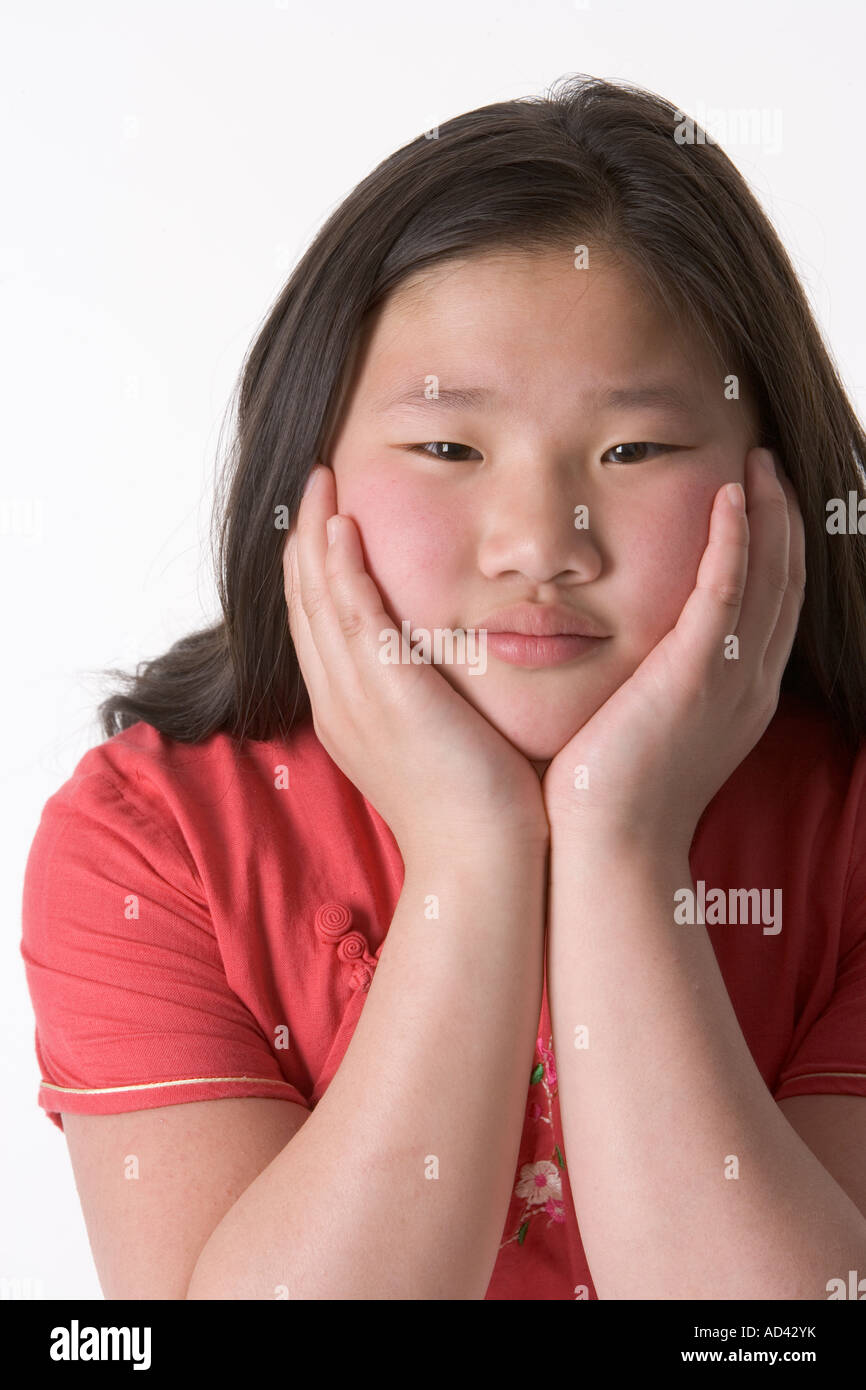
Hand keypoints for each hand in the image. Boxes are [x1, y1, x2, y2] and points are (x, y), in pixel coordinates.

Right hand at [283, 464, 548, 857]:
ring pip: (317, 600)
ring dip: (314, 536)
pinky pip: (351, 616)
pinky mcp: (387, 695)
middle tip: (311, 482)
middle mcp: (340, 702)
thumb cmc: (480, 811)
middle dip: (303, 539)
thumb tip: (451, 671)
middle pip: (304, 604)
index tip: (326, 519)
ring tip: (319, 482)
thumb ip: (434, 700)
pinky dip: (341, 568)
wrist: (484, 862)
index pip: (320, 625)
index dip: (316, 567)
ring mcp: (356, 698)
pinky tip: (342, 525)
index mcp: (350, 713)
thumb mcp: (443, 744)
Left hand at [541, 448, 805, 849]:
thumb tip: (622, 661)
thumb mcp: (643, 732)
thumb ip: (648, 688)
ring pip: (768, 576)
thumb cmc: (607, 800)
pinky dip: (736, 538)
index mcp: (738, 697)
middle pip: (784, 582)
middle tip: (767, 464)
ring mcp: (731, 678)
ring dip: (766, 513)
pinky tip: (731, 495)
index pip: (768, 607)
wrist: (606, 849)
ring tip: (756, 462)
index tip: (755, 500)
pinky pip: (728, 589)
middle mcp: (749, 684)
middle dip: (780, 519)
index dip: (771, 550)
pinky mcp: (697, 673)